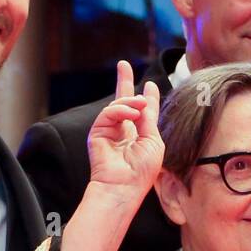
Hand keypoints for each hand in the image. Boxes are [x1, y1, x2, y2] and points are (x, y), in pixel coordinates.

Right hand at [86, 60, 163, 204]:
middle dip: (124, 82)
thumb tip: (143, 100)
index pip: (141, 113)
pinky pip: (109, 112)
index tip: (150, 86)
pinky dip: (121, 109)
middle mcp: (122, 132)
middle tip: (123, 64)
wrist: (124, 186)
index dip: (146, 98)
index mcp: (138, 136)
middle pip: (122, 101)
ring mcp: (108, 131)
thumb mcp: (153, 141)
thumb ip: (148, 119)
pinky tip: (132, 113)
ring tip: (140, 105)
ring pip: (118, 105)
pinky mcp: (97, 132)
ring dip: (131, 101)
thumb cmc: (141, 171)